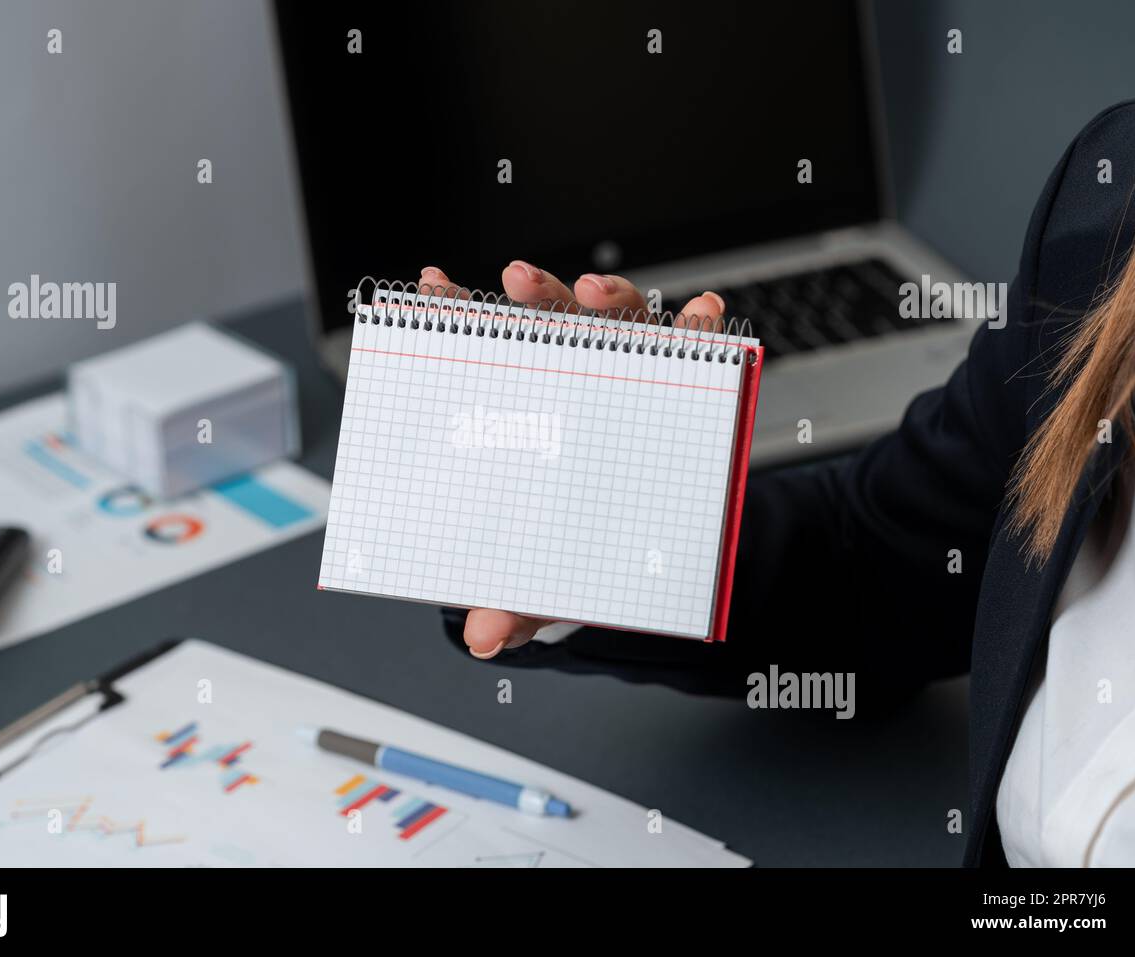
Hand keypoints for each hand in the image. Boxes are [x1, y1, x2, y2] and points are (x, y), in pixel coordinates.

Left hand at [416, 261, 725, 659]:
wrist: (650, 562)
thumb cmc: (578, 551)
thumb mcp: (543, 580)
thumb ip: (514, 604)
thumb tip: (485, 638)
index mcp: (527, 414)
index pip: (487, 354)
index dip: (456, 317)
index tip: (430, 290)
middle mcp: (575, 383)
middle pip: (553, 325)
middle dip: (537, 295)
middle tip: (519, 283)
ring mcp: (631, 382)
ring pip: (618, 324)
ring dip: (608, 296)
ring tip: (597, 292)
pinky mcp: (687, 394)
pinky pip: (696, 355)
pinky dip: (701, 329)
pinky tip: (704, 317)